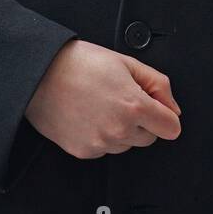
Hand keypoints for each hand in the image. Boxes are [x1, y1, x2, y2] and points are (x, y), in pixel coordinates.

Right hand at [25, 38, 181, 159]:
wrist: (40, 73)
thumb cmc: (80, 63)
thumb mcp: (126, 62)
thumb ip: (158, 84)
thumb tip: (172, 108)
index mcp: (134, 106)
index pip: (171, 128)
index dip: (165, 115)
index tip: (157, 108)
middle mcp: (119, 129)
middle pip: (149, 138)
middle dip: (142, 121)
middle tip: (121, 98)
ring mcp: (100, 143)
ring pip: (126, 144)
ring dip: (121, 129)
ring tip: (101, 104)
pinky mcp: (83, 151)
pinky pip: (104, 149)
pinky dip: (101, 136)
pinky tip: (89, 115)